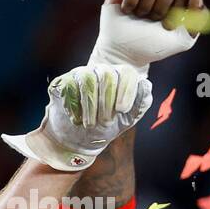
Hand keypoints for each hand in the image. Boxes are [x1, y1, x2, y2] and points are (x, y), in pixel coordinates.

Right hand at [2, 64, 151, 171]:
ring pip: (87, 79)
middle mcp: (101, 71)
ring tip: (91, 124)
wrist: (82, 137)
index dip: (126, 90)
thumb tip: (146, 84)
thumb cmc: (109, 125)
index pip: (127, 72)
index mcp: (121, 77)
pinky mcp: (64, 81)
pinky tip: (76, 120)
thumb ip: (140, 103)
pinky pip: (68, 86)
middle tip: (106, 122)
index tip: (122, 110)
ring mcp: (81, 74)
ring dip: (90, 105)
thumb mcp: (128, 119)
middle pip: (106, 75)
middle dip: (107, 101)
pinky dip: (73, 105)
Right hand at [88, 0, 205, 74]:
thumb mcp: (183, 38)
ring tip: (140, 17)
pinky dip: (132, 1)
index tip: (168, 26)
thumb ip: (198, 17)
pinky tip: (128, 11)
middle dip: (163, 8)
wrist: (126, 51)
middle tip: (154, 22)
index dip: (179, 7)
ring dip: (147, 5)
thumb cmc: (155, 45)